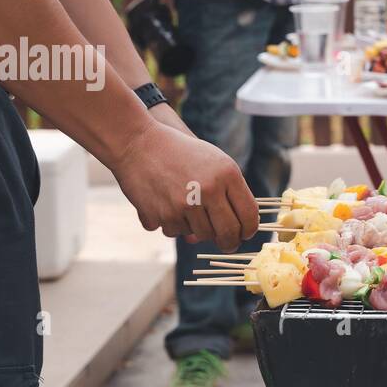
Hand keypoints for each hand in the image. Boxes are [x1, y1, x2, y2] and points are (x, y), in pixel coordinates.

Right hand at [110, 120, 258, 251]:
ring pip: (202, 236)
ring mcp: (186, 204)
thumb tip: (237, 230)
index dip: (249, 230)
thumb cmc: (179, 152)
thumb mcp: (214, 162)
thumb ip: (229, 192)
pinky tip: (166, 206)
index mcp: (227, 174)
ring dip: (197, 231)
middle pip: (228, 233)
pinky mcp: (164, 214)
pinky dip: (173, 225)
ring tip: (188, 211)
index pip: (249, 215)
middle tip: (227, 244)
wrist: (137, 142)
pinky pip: (176, 232)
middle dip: (230, 243)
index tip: (244, 234)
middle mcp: (209, 190)